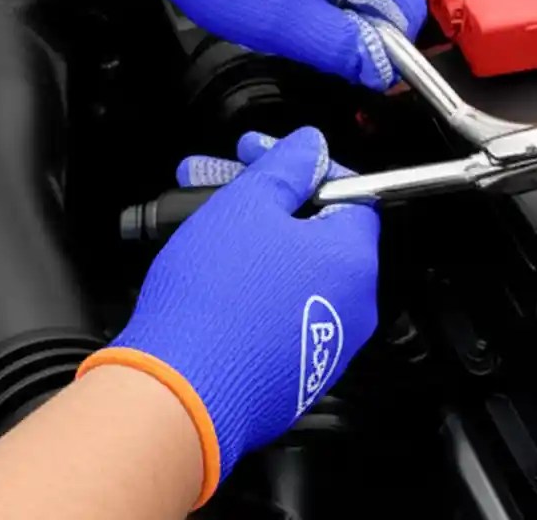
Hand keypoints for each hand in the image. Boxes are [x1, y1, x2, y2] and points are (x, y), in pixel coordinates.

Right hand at [79, 128, 378, 506]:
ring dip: (258, 244)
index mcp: (354, 259)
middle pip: (321, 235)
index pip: (352, 195)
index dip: (307, 171)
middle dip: (270, 204)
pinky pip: (284, 316)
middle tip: (224, 186)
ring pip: (298, 274)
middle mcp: (354, 306)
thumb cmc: (215, 301)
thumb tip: (311, 146)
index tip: (268, 159)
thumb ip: (286, 168)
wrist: (182, 390)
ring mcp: (327, 344)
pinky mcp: (297, 373)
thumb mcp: (246, 206)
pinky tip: (217, 280)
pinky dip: (256, 290)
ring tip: (207, 227)